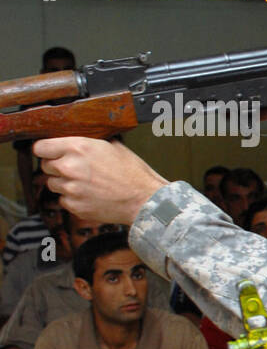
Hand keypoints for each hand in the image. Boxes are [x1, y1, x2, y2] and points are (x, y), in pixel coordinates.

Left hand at [33, 138, 167, 225]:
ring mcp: (71, 188)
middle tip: (74, 170)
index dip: (46, 150)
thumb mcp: (114, 147)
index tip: (50, 153)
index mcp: (78, 147)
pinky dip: (73, 198)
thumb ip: (88, 144)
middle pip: (45, 166)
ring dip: (64, 183)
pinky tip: (89, 195)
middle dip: (57, 167)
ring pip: (52, 184)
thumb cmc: (134, 174)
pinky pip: (63, 200)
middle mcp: (70, 167)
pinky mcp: (74, 205)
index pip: (40, 147)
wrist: (145, 200)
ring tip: (85, 184)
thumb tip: (77, 143)